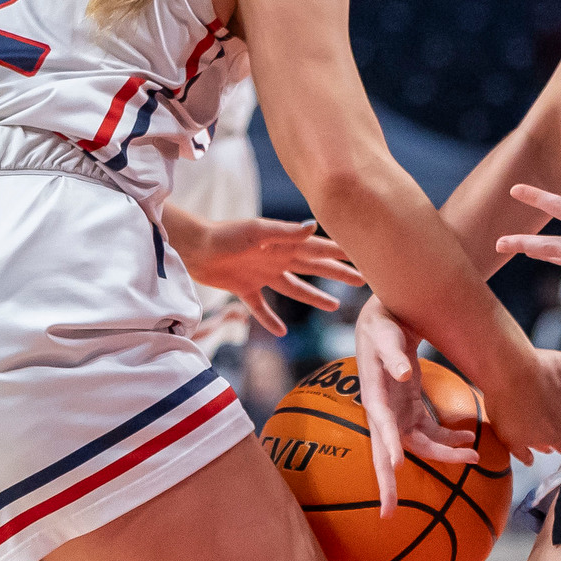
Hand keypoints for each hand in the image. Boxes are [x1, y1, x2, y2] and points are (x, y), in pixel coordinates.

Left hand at [177, 216, 363, 336]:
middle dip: (337, 274)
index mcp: (284, 243)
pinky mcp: (244, 288)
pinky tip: (281, 333)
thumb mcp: (257, 231)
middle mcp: (277, 259)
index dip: (341, 251)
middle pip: (314, 269)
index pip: (319, 248)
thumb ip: (286, 232)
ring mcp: (262, 275)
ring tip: (333, 307)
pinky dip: (270, 320)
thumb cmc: (225, 234)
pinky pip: (261, 307)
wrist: (194, 247)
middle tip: (362, 280)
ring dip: (313, 297)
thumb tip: (315, 226)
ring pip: (294, 289)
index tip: (366, 253)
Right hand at [354, 296, 480, 516]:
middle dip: (389, 484)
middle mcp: (383, 411)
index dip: (388, 446)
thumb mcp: (386, 336)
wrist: (384, 322)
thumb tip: (403, 373)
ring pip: (418, 445)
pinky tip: (468, 439)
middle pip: (387, 453)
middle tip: (389, 513)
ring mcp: (397, 414)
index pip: (380, 426)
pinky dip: (448, 438)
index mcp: (375, 395)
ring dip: (443, 455)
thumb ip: (393, 355)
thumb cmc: (382, 328)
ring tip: (475, 457)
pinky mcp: (410, 410)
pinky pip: (430, 432)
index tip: (395, 465)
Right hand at [475, 343, 560, 472]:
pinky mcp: (513, 441)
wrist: (508, 370)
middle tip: (559, 429)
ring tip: (546, 440)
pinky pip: (523, 456)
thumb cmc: (540, 366)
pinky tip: (529, 457)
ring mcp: (533, 439)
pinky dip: (527, 456)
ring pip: (544, 448)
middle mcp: (555, 433)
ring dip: (546, 443)